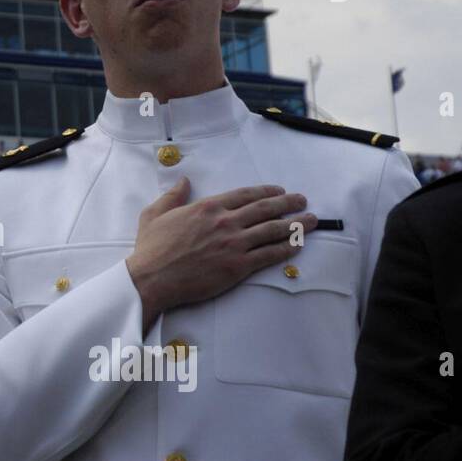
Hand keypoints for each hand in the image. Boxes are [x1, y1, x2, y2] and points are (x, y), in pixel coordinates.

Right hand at [125, 178, 316, 331]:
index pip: (245, 194)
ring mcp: (233, 244)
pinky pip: (269, 255)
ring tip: (310, 221)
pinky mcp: (238, 267)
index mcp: (207, 207)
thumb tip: (184, 181)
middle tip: (302, 201)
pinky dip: (286, 248)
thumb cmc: (151, 248)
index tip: (279, 190)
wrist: (152, 278)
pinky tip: (297, 245)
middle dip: (288, 203)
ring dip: (295, 224)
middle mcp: (225, 222)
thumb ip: (172, 196)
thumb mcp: (154, 214)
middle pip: (265, 209)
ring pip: (272, 230)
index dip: (266, 191)